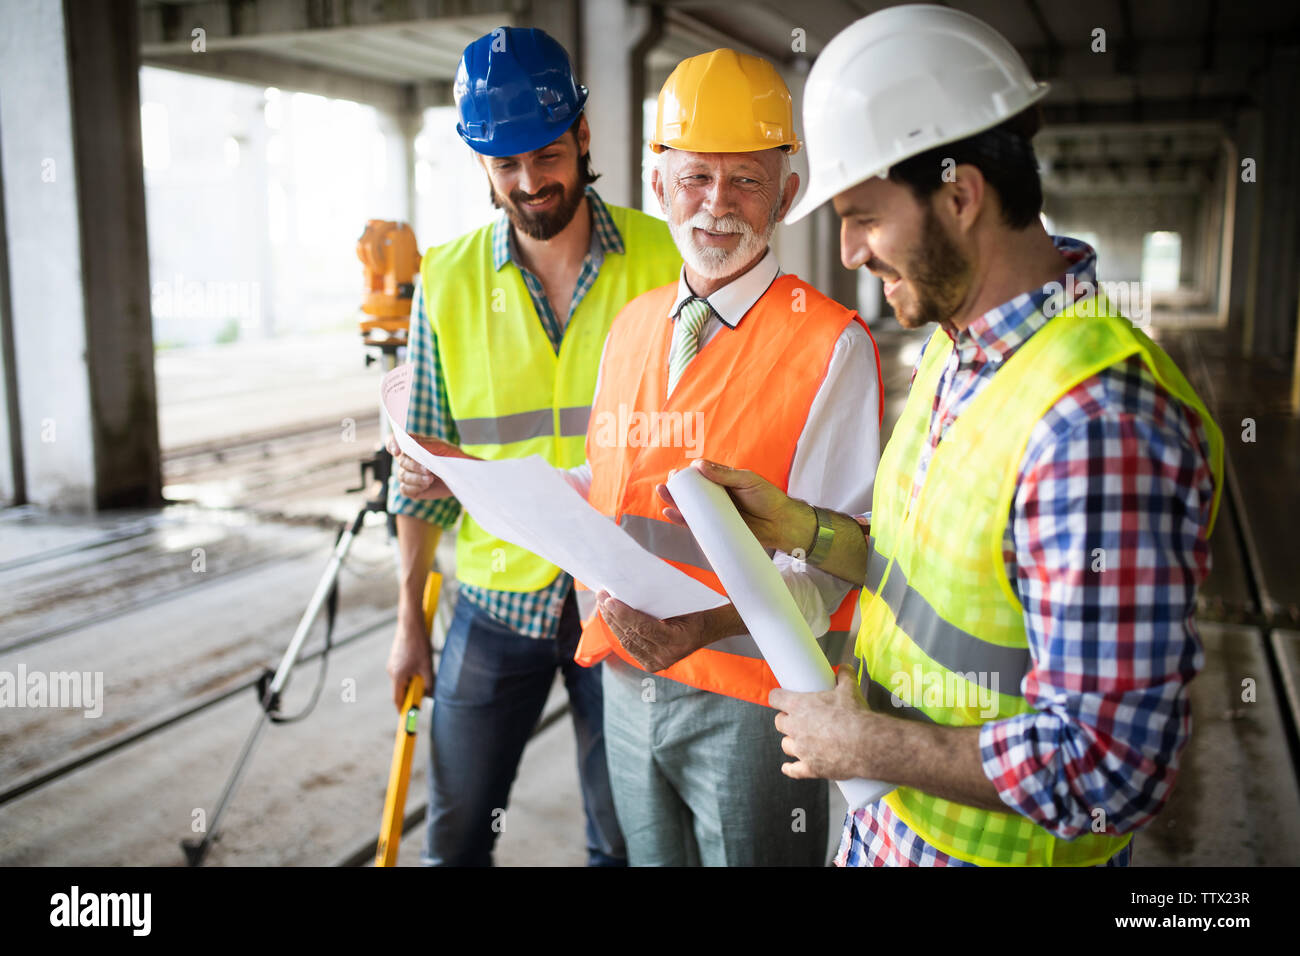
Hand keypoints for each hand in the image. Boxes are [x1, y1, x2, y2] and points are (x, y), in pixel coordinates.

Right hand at [385, 433, 472, 499]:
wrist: (463, 476)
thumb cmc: (453, 458)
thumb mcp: (442, 447)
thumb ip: (424, 444)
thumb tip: (408, 438)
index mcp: (413, 446)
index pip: (394, 441)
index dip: (392, 444)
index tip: (397, 451)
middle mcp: (408, 460)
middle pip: (400, 461)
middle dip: (413, 466)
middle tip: (427, 469)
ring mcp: (410, 475)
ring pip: (402, 476)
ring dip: (416, 478)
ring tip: (430, 479)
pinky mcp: (413, 489)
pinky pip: (405, 489)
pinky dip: (414, 487)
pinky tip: (426, 485)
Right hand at [386, 612, 434, 710]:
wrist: (411, 624)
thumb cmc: (419, 645)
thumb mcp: (427, 667)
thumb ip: (429, 684)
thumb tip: (430, 696)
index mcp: (397, 676)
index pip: (397, 699)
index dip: (402, 709)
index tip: (408, 716)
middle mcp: (391, 672)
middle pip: (400, 690)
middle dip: (411, 694)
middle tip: (423, 695)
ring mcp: (392, 664)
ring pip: (402, 680)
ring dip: (412, 682)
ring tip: (425, 675)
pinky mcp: (395, 658)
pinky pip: (402, 671)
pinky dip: (410, 674)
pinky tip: (421, 666)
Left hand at [596, 590, 727, 672]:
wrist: (708, 627)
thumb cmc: (695, 610)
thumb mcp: (680, 602)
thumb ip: (657, 603)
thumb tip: (628, 591)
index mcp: (677, 641)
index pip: (643, 627)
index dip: (623, 613)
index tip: (610, 599)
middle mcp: (667, 656)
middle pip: (631, 635)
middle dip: (613, 615)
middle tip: (602, 596)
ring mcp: (658, 663)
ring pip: (626, 642)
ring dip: (612, 622)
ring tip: (603, 604)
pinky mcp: (651, 665)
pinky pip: (630, 647)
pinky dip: (619, 632)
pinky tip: (612, 618)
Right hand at [656, 459, 814, 554]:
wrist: (782, 524)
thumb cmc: (768, 498)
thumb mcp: (748, 481)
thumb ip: (725, 475)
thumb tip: (699, 465)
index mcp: (724, 482)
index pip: (701, 477)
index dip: (687, 476)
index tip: (676, 473)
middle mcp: (717, 498)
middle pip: (692, 493)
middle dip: (676, 490)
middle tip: (665, 486)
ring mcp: (716, 514)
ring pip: (691, 509)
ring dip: (675, 504)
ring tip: (663, 498)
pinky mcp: (718, 530)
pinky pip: (697, 526)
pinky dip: (683, 521)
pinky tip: (671, 515)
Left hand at [770, 668, 874, 780]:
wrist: (867, 744)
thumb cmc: (855, 715)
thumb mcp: (849, 689)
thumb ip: (844, 676)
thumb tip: (844, 668)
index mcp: (799, 705)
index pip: (775, 698)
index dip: (777, 698)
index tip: (780, 698)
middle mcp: (796, 727)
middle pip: (779, 723)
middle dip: (786, 720)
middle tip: (797, 719)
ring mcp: (801, 749)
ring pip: (786, 745)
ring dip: (791, 742)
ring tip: (801, 740)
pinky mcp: (810, 768)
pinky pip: (793, 770)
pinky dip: (790, 768)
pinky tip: (789, 767)